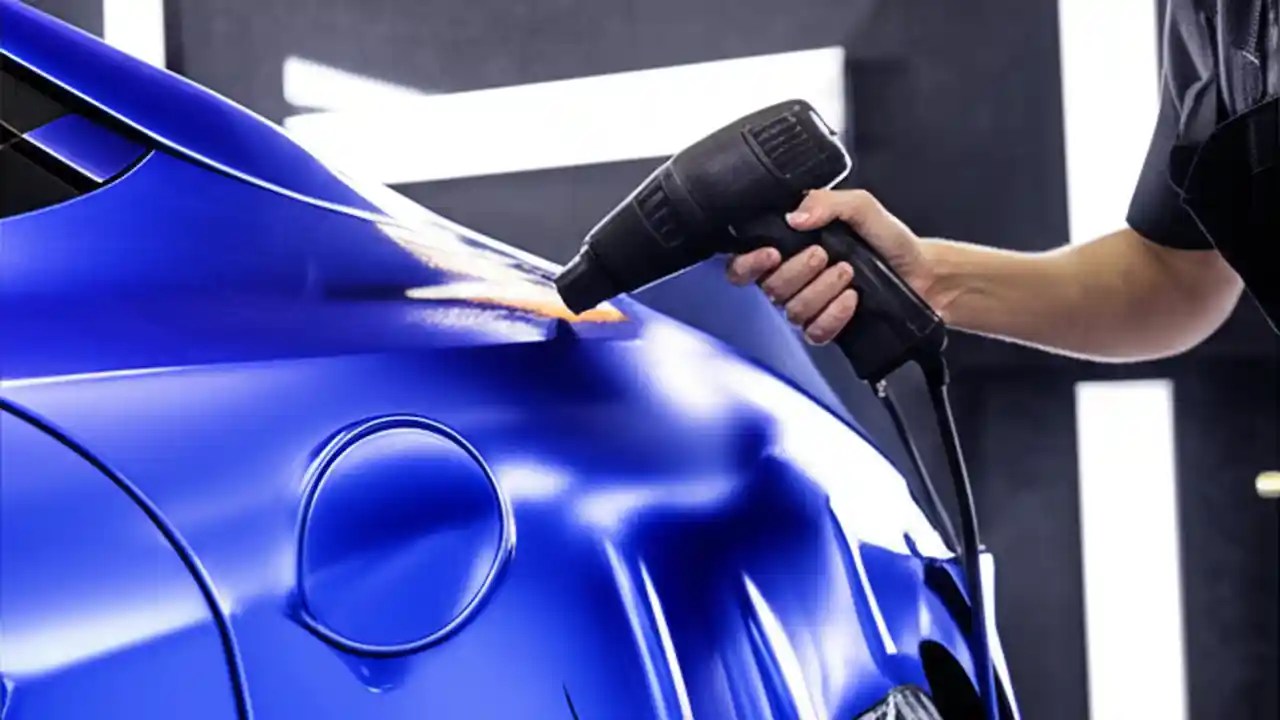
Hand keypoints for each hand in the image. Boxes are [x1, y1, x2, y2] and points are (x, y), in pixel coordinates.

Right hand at [725, 189, 933, 344]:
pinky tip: (851, 301)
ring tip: (849, 273)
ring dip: (822, 290)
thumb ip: (827, 202)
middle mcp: (794, 278)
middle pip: (769, 287)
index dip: (748, 263)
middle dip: (798, 270)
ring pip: (792, 310)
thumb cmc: (890, 240)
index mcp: (791, 248)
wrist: (923, 273)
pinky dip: (833, 316)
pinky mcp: (827, 327)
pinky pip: (814, 332)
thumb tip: (795, 217)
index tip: (772, 253)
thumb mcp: (862, 206)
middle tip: (826, 255)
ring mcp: (809, 305)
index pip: (745, 264)